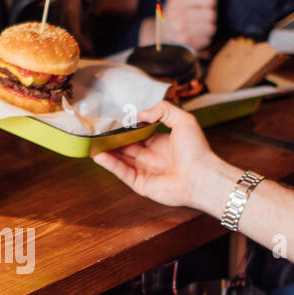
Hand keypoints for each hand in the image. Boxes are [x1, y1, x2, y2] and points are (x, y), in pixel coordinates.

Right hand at [94, 99, 217, 208]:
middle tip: (97, 129)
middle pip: (125, 146)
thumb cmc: (197, 150)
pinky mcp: (140, 184)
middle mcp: (151, 157)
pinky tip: (98, 154)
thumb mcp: (183, 120)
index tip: (112, 119)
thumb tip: (140, 114)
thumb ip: (162, 110)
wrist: (202, 176)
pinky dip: (109, 164)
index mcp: (160, 143)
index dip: (125, 127)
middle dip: (112, 138)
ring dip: (106, 151)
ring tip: (91, 141)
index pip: (137, 133)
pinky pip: (121, 172)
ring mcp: (144, 171)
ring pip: (120, 159)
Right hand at [144, 0, 217, 51]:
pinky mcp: (184, 43)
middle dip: (211, 14)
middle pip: (212, 14)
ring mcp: (180, 30)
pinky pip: (207, 40)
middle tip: (203, 14)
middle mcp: (177, 14)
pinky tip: (195, 34)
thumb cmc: (178, 8)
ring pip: (211, 28)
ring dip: (209, 26)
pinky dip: (204, 37)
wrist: (161, 31)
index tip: (206, 2)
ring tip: (200, 24)